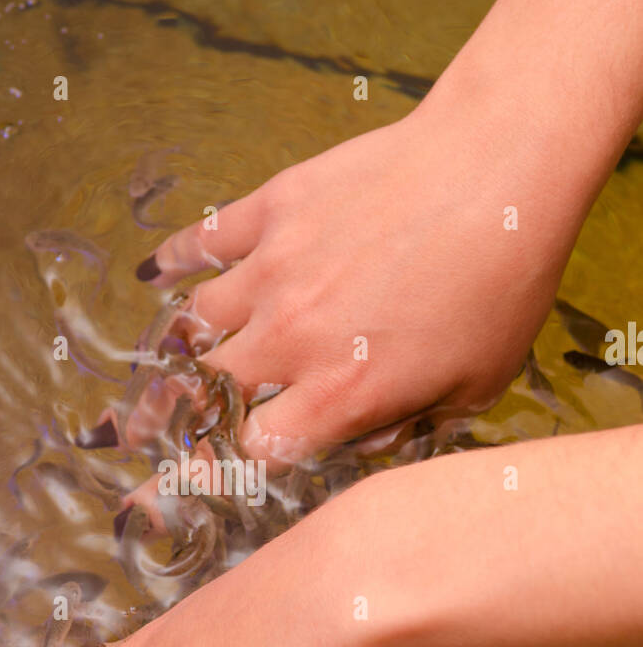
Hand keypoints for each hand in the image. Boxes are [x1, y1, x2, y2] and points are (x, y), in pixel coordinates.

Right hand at [133, 92, 574, 470]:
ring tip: (158, 365)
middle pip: (205, 395)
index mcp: (340, 392)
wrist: (497, 167)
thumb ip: (410, 427)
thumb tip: (361, 441)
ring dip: (176, 349)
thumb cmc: (501, 282)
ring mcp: (274, 270)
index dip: (227, 470)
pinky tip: (160, 273)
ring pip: (195, 322)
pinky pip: (204, 240)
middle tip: (144, 434)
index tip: (208, 479)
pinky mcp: (273, 209)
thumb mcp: (474, 387)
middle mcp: (292, 338)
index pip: (254, 452)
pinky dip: (177, 260)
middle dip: (171, 423)